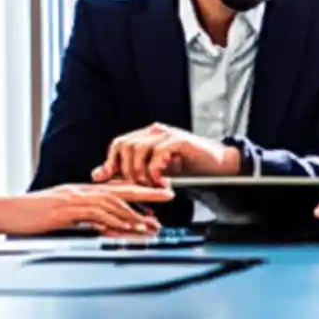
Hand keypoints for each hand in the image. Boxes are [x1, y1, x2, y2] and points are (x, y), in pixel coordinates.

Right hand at [0, 183, 173, 236]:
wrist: (5, 212)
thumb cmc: (29, 215)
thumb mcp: (60, 215)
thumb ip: (82, 217)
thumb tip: (104, 225)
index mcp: (80, 191)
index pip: (115, 186)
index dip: (138, 188)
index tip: (158, 191)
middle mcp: (80, 191)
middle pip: (120, 188)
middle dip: (147, 192)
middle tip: (169, 194)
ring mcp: (73, 199)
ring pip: (111, 202)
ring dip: (134, 212)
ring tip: (152, 222)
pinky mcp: (66, 210)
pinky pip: (96, 215)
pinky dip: (114, 221)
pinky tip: (125, 228)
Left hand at [92, 123, 240, 185]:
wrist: (219, 167)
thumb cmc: (190, 169)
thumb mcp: (156, 172)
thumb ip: (131, 172)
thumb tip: (99, 174)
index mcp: (147, 137)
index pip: (120, 144)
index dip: (112, 162)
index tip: (108, 179)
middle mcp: (155, 132)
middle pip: (126, 145)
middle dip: (126, 170)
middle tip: (136, 187)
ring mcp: (167, 134)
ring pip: (139, 148)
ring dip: (141, 171)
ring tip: (150, 185)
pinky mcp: (180, 140)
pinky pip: (158, 152)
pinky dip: (156, 169)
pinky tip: (162, 181)